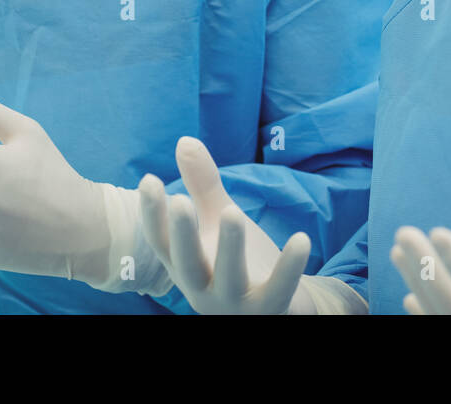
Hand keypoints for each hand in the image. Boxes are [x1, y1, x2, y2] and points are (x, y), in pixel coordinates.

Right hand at [138, 136, 310, 313]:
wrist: (278, 306)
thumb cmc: (238, 259)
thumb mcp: (218, 218)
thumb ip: (202, 184)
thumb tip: (184, 141)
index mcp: (185, 265)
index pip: (162, 241)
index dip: (152, 213)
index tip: (148, 179)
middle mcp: (203, 289)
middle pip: (188, 263)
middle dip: (183, 234)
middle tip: (179, 199)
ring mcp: (234, 304)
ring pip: (229, 277)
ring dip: (230, 246)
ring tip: (232, 211)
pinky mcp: (269, 309)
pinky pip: (279, 289)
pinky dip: (289, 267)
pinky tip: (302, 238)